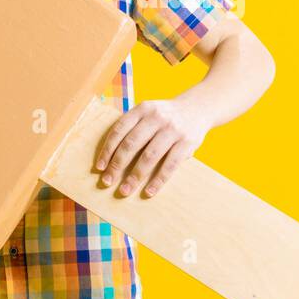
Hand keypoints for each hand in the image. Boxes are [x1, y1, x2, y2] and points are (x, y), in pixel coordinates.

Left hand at [93, 99, 210, 197]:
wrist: (198, 107)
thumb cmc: (166, 116)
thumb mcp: (149, 112)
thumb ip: (133, 128)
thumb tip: (111, 159)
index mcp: (143, 109)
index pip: (119, 130)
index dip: (107, 149)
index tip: (100, 168)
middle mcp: (157, 117)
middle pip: (131, 144)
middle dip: (117, 165)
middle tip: (107, 182)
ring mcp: (173, 130)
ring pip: (149, 156)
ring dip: (135, 176)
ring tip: (125, 190)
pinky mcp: (187, 142)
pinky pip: (170, 165)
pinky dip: (158, 180)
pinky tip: (148, 191)